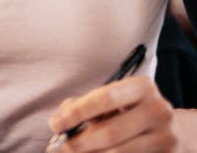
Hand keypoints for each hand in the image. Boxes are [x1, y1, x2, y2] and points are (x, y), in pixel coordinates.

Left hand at [48, 76, 178, 151]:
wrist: (177, 130)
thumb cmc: (132, 111)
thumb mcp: (114, 100)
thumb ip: (85, 105)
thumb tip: (59, 121)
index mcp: (142, 87)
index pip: (104, 98)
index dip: (77, 113)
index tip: (55, 124)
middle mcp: (158, 110)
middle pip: (109, 131)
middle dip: (79, 142)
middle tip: (62, 146)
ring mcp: (166, 137)